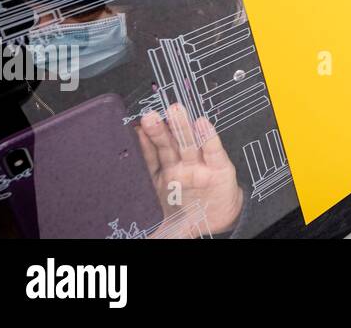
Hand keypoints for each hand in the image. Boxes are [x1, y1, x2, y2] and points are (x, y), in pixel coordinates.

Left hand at [139, 104, 243, 235]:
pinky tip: (202, 123)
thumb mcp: (164, 224)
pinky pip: (213, 150)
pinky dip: (209, 137)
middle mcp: (180, 167)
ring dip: (182, 127)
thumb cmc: (190, 214)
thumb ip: (149, 231)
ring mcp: (199, 165)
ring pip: (188, 144)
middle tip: (149, 116)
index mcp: (163, 177)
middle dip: (159, 131)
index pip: (150, 157)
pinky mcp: (220, 167)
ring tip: (174, 111)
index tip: (134, 128)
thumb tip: (131, 239)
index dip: (143, 144)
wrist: (220, 219)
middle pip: (168, 146)